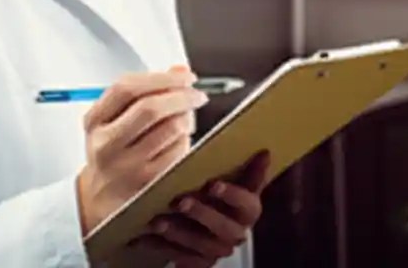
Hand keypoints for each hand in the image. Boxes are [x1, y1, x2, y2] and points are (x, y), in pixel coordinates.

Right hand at [76, 67, 207, 235]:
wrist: (102, 199)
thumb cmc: (111, 153)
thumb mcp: (113, 119)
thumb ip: (143, 91)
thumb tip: (179, 70)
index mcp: (95, 121)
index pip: (127, 88)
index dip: (161, 78)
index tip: (184, 76)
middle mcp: (108, 143)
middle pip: (151, 108)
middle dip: (182, 95)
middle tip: (196, 95)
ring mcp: (129, 165)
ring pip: (171, 129)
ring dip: (187, 119)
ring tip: (186, 119)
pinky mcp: (150, 182)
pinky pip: (180, 151)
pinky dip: (186, 141)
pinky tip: (181, 141)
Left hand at [135, 151, 270, 266]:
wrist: (198, 221)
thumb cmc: (213, 193)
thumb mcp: (225, 177)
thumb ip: (241, 168)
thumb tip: (264, 151)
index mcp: (247, 210)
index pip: (248, 204)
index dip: (233, 195)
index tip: (213, 184)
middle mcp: (236, 233)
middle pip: (225, 228)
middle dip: (202, 214)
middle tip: (180, 202)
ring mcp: (217, 249)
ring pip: (201, 246)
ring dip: (178, 233)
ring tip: (157, 221)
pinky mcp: (198, 262)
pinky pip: (180, 258)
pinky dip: (160, 247)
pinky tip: (142, 238)